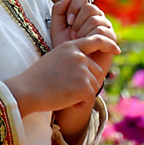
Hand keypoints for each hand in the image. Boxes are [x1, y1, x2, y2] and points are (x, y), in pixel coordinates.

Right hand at [3, 35, 119, 116]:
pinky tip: (68, 102)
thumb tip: (88, 66)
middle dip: (86, 82)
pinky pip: (90, 97)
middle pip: (96, 71)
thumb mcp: (55, 58)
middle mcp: (80, 56)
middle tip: (66, 88)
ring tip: (64, 94)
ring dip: (82, 94)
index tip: (117, 49)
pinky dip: (81, 104)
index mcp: (71, 46)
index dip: (108, 44)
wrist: (26, 90)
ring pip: (93, 85)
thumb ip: (72, 58)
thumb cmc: (36, 78)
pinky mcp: (84, 86)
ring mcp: (83, 70)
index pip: (96, 40)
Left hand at [50, 0, 117, 81]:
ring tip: (79, 42)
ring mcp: (105, 26)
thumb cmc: (66, 48)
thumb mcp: (56, 28)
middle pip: (89, 7)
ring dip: (83, 32)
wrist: (74, 69)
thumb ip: (58, 11)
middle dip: (78, 22)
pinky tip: (87, 45)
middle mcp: (96, 16)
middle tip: (73, 35)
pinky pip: (101, 31)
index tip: (68, 21)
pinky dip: (91, 38)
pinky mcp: (111, 38)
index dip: (73, 6)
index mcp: (82, 11)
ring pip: (95, 19)